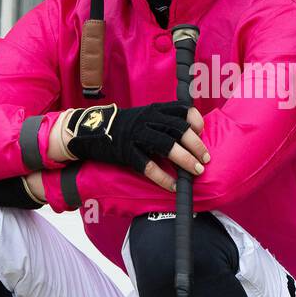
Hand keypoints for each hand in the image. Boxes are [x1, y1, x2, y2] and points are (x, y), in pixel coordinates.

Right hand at [60, 101, 208, 190]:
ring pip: (166, 146)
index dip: (195, 120)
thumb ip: (164, 123)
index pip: (182, 109)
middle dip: (196, 145)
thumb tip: (191, 137)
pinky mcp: (126, 153)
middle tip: (205, 159)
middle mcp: (147, 120)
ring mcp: (136, 136)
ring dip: (184, 160)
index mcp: (154, 110)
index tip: (200, 132)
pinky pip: (147, 166)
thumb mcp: (145, 117)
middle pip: (178, 129)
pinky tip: (173, 187)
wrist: (90, 131)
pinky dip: (163, 178)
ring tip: (195, 171)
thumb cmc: (124, 127)